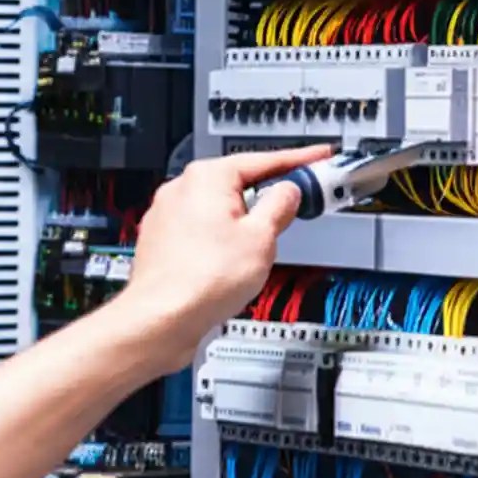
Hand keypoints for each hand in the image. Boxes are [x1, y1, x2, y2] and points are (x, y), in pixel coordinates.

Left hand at [116, 145, 334, 373]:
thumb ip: (280, 206)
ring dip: (241, 225)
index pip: (262, 160)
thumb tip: (288, 192)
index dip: (297, 160)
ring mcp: (166, 215)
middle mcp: (180, 189)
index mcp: (206, 177)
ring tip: (254, 253)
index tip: (316, 158)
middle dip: (266, 198)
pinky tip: (227, 265)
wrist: (161, 319)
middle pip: (237, 184)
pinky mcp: (161, 241)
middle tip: (295, 210)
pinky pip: (199, 231)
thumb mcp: (261, 239)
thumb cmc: (202, 280)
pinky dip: (218, 242)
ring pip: (217, 210)